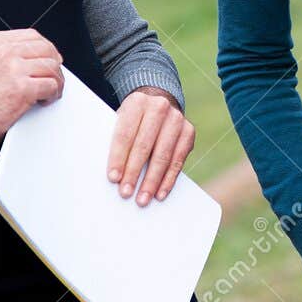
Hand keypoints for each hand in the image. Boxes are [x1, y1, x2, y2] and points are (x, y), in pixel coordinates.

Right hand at [0, 29, 63, 164]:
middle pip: (46, 49)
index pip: (33, 36)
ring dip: (56, 81)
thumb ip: (12, 54)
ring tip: (49, 92)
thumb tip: (44, 54)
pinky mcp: (23, 88)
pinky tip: (44, 100)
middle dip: (54, 65)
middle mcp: (4, 51)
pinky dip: (53, 94)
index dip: (46, 49)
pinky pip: (52, 85)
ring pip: (52, 67)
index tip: (49, 60)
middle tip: (53, 78)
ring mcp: (14, 69)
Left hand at [107, 87, 194, 205]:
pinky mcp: (189, 131)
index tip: (113, 178)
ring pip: (163, 155)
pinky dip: (168, 179)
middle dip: (134, 172)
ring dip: (152, 181)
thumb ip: (117, 140)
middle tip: (126, 193)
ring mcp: (176, 119)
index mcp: (137, 102)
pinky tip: (160, 193)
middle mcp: (159, 106)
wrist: (158, 102)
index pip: (125, 133)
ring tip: (142, 199)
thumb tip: (113, 174)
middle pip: (144, 145)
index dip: (118, 157)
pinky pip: (178, 160)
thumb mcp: (121, 120)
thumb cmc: (133, 119)